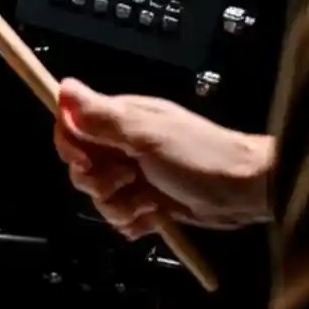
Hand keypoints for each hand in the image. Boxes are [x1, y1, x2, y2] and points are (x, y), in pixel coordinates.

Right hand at [52, 78, 273, 239]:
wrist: (245, 191)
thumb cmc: (199, 155)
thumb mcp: (146, 134)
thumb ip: (101, 115)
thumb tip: (63, 87)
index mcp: (121, 120)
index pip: (72, 128)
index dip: (71, 147)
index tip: (87, 160)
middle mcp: (124, 147)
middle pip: (80, 168)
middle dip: (98, 182)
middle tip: (128, 178)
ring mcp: (135, 177)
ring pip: (99, 197)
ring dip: (119, 206)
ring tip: (148, 201)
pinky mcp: (146, 204)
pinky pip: (119, 218)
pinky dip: (133, 221)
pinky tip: (154, 215)